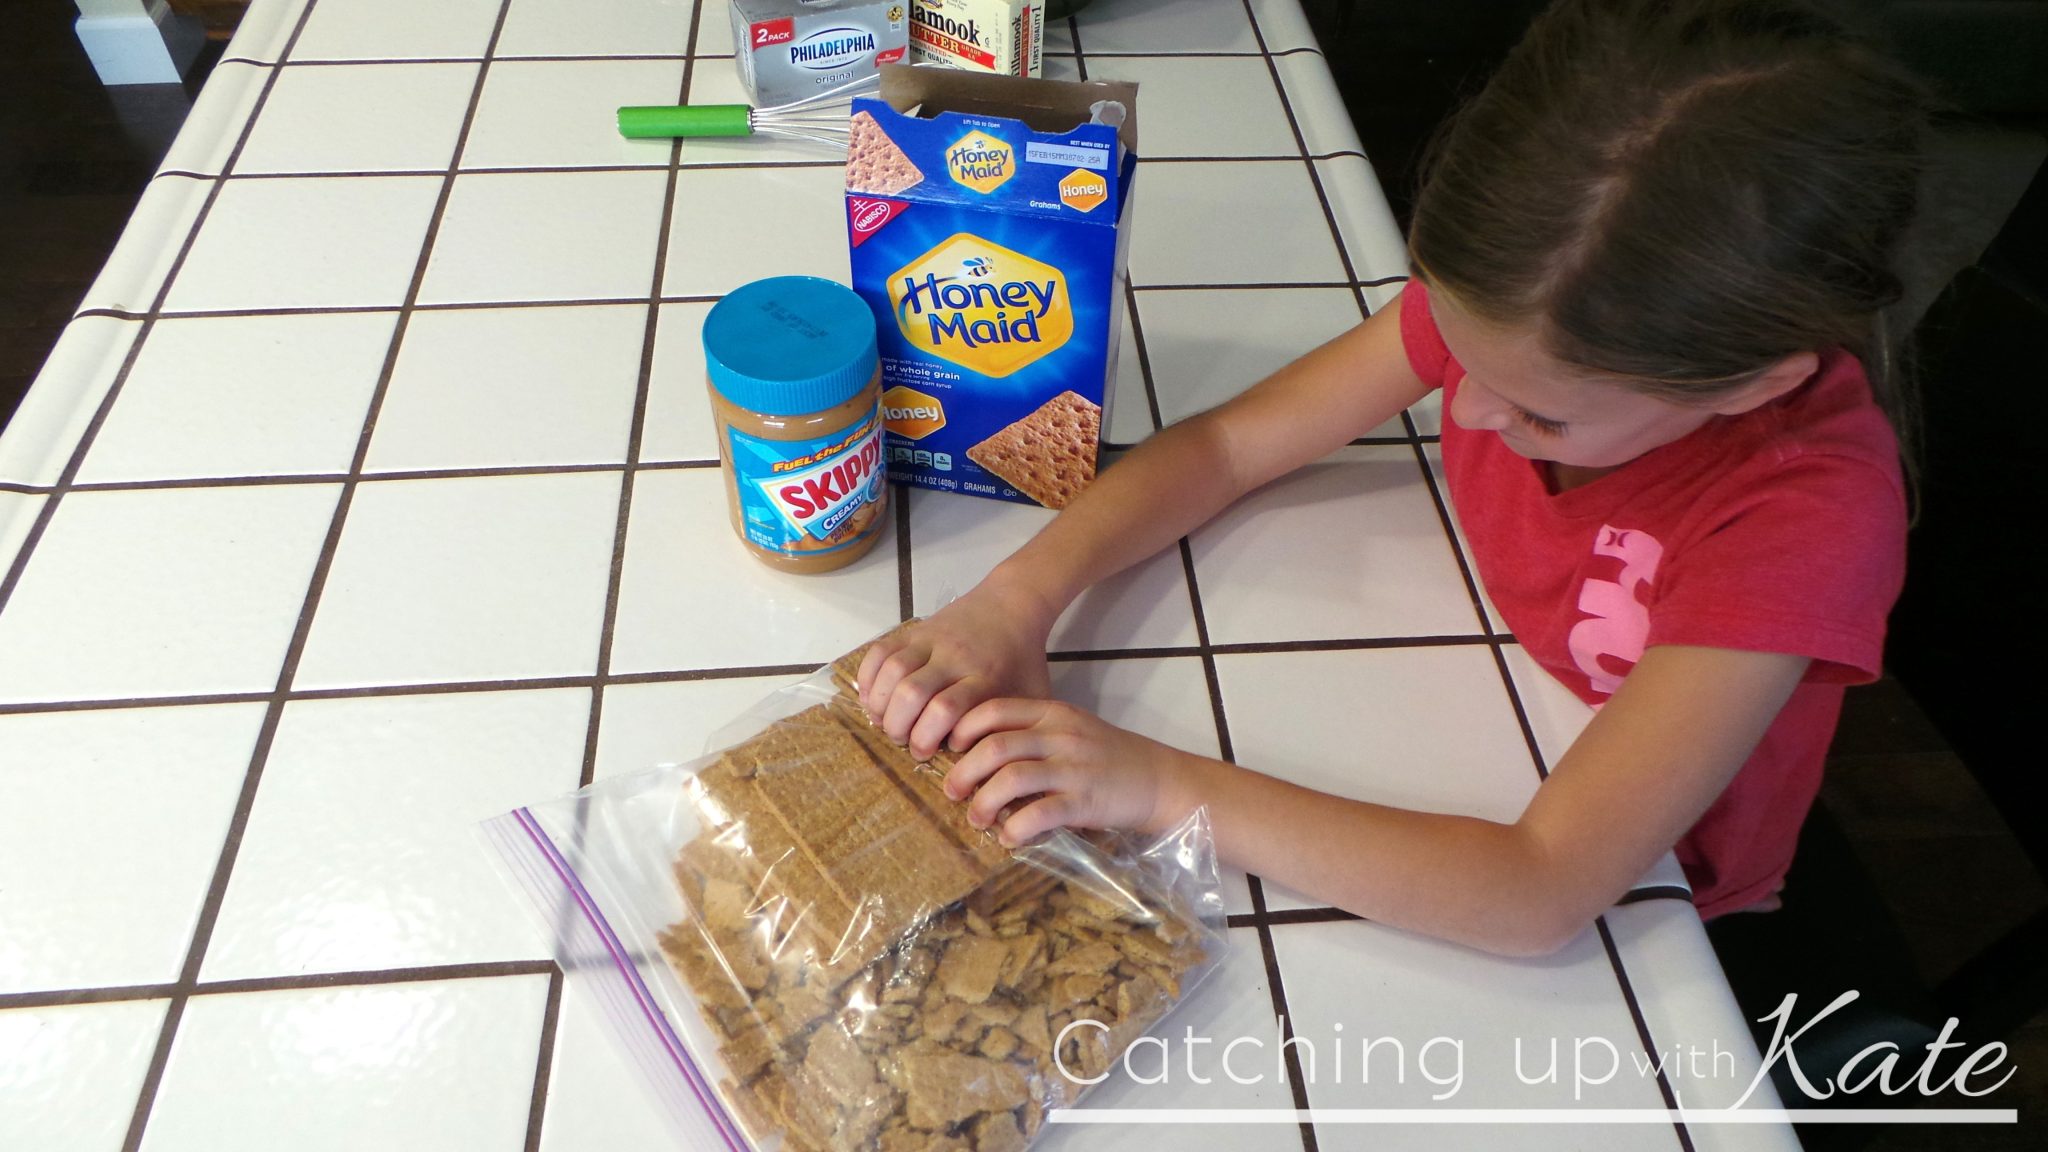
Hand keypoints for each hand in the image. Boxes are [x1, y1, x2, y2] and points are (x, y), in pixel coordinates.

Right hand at [857, 581, 1055, 758]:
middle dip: (900, 726)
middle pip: (913, 693)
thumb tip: (1005, 773)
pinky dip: (868, 678)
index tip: (928, 753)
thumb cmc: (1022, 659)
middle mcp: (955, 657)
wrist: (1013, 605)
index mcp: (985, 677)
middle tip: (903, 742)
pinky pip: (880, 651)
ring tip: (885, 723)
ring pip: (893, 672)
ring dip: (881, 704)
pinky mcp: (914, 630)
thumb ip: (1020, 730)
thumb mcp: (1034, 695)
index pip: (946, 709)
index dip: (928, 737)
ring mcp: (931, 640)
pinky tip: (871, 699)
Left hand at [943, 699, 1194, 846]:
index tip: (951, 749)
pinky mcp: (1085, 801)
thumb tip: (979, 753)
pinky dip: (1015, 829)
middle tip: (952, 791)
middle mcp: (1061, 736)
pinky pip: (1039, 814)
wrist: (1162, 780)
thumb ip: (1033, 734)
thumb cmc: (1110, 757)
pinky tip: (1009, 837)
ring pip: (1011, 778)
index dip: (964, 729)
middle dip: (964, 771)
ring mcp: (1073, 768)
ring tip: (976, 819)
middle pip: (994, 746)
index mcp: (1054, 713)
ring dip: (983, 802)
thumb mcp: (1073, 730)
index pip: (995, 710)